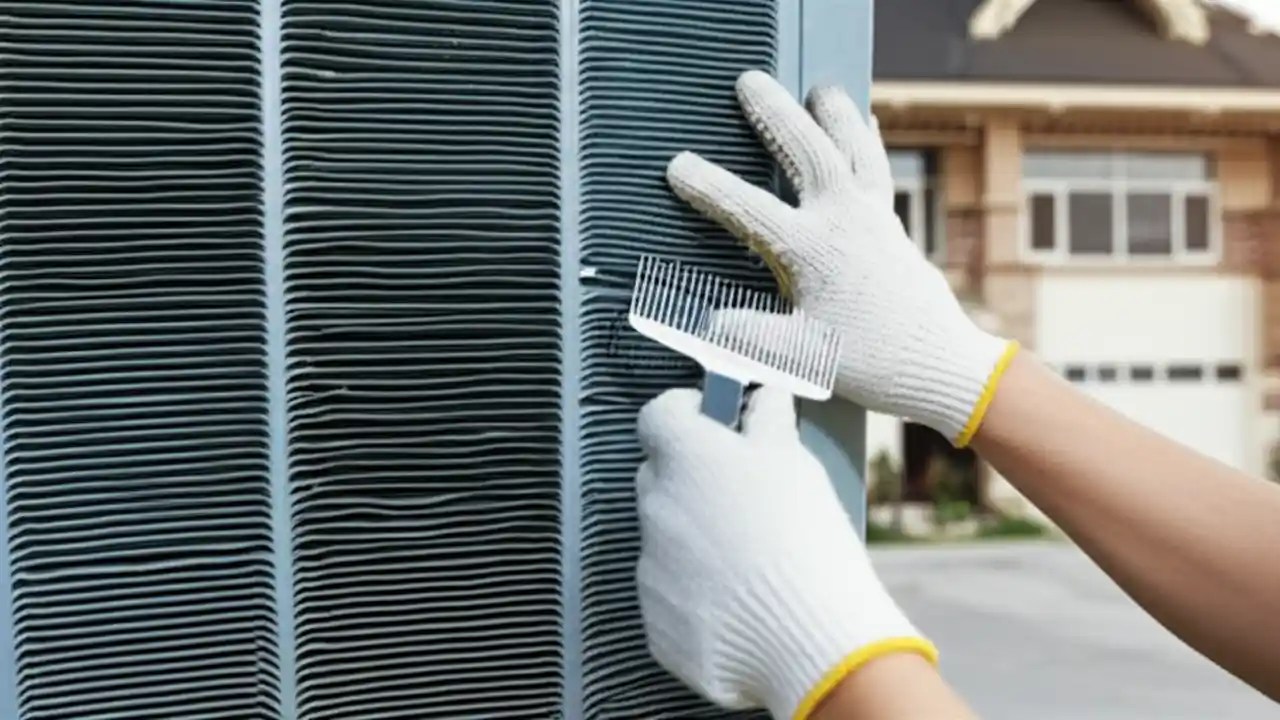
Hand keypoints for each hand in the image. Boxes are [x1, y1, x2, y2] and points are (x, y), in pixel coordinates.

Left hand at [635, 387, 935, 718]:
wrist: (810, 637)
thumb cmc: (804, 535)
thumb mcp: (794, 459)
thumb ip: (766, 419)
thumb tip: (759, 395)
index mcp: (684, 458)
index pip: (657, 415)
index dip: (686, 413)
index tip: (716, 423)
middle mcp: (654, 509)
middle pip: (660, 478)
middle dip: (693, 480)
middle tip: (743, 497)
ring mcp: (650, 571)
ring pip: (666, 540)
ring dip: (696, 541)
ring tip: (753, 562)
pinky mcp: (656, 623)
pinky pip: (672, 596)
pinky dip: (698, 596)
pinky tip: (743, 605)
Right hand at [667, 70, 1018, 445]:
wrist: (940, 366)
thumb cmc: (871, 362)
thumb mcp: (800, 357)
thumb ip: (749, 338)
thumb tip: (709, 325)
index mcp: (813, 251)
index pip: (749, 210)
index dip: (710, 187)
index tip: (679, 166)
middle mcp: (844, 222)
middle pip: (806, 152)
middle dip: (775, 114)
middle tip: (750, 82)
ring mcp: (873, 220)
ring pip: (852, 150)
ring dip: (833, 115)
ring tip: (819, 88)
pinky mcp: (893, 228)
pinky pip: (877, 171)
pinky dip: (867, 143)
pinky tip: (865, 124)